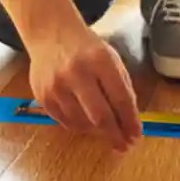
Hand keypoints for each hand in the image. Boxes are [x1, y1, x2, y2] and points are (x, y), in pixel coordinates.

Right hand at [27, 24, 141, 151]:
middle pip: (100, 116)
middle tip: (124, 146)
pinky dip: (78, 125)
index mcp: (100, 60)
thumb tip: (129, 122)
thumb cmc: (86, 49)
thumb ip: (121, 87)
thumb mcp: (110, 59)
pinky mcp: (43, 96)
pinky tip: (85, 120)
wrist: (50, 34)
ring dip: (97, 131)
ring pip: (82, 123)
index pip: (120, 98)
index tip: (136, 135)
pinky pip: (65, 122)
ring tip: (104, 128)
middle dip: (115, 135)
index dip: (130, 121)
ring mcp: (56, 85)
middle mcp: (76, 72)